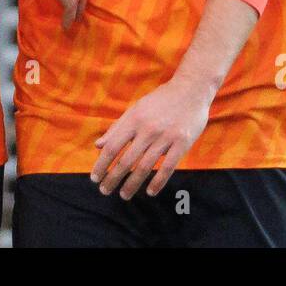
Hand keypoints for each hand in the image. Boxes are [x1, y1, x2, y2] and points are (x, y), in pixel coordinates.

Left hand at [90, 78, 212, 199]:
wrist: (191, 89)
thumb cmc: (160, 100)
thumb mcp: (135, 109)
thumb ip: (117, 128)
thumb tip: (97, 146)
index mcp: (134, 120)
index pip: (112, 146)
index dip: (101, 164)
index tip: (95, 177)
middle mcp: (147, 129)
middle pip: (126, 160)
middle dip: (113, 178)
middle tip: (104, 191)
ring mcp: (165, 137)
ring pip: (145, 167)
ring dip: (132, 184)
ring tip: (124, 195)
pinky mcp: (182, 143)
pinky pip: (168, 167)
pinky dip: (157, 182)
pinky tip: (150, 192)